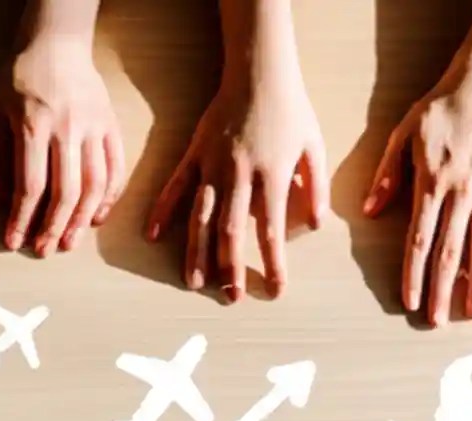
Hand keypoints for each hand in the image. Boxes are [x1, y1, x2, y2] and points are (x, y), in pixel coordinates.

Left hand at [0, 38, 125, 255]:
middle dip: (54, 227)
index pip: (30, 186)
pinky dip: (109, 197)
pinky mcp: (111, 125)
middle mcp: (67, 129)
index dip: (22, 219)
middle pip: (66, 192)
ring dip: (83, 219)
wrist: (57, 42)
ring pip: (95, 184)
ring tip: (71, 242)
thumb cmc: (19, 77)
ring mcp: (94, 127)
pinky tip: (97, 217)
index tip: (14, 242)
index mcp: (33, 126)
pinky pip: (116, 168)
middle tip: (44, 250)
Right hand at [148, 56, 327, 300]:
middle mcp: (239, 176)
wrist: (259, 71)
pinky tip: (154, 236)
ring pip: (200, 217)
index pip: (272, 231)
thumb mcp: (314, 146)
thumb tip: (316, 225)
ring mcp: (212, 165)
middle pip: (231, 231)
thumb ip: (316, 188)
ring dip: (197, 252)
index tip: (276, 290)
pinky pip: (175, 186)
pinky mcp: (194, 154)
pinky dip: (163, 211)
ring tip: (193, 282)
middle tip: (231, 297)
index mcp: (272, 176)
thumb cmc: (291, 109)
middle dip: (230, 268)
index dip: (273, 264)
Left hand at [364, 72, 471, 325]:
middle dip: (440, 290)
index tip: (409, 302)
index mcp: (430, 186)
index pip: (418, 240)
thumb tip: (369, 211)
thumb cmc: (439, 110)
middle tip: (436, 322)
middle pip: (449, 251)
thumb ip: (387, 175)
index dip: (413, 274)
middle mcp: (461, 193)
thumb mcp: (401, 136)